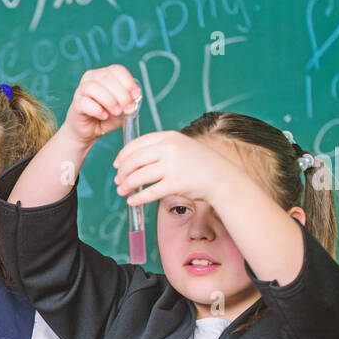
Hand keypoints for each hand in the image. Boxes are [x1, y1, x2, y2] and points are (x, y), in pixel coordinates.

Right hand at [59, 64, 141, 146]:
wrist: (89, 131)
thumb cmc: (106, 116)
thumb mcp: (122, 109)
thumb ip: (128, 104)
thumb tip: (133, 101)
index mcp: (104, 75)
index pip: (116, 70)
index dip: (128, 82)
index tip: (136, 96)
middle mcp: (91, 78)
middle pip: (107, 78)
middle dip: (121, 94)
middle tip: (128, 108)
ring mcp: (81, 90)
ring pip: (93, 87)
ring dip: (109, 101)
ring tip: (116, 112)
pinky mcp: (75, 104)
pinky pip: (85, 103)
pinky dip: (97, 110)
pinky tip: (103, 116)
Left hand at [113, 130, 240, 209]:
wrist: (222, 177)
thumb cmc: (199, 163)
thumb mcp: (180, 146)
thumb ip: (159, 148)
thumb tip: (131, 160)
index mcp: (168, 137)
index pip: (136, 144)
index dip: (122, 155)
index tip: (116, 164)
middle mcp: (169, 149)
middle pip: (134, 161)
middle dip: (122, 172)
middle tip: (118, 181)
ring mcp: (172, 166)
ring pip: (138, 177)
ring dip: (126, 185)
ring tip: (122, 191)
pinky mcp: (175, 184)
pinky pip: (149, 192)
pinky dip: (137, 198)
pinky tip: (131, 201)